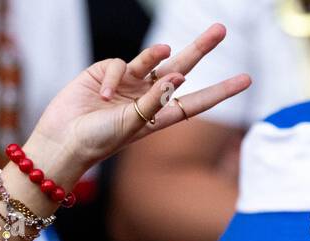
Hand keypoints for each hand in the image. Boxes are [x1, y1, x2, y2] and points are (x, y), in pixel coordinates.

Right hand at [23, 24, 250, 190]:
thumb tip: (179, 75)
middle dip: (199, 48)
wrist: (62, 140)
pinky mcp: (107, 72)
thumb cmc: (98, 141)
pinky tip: (105, 92)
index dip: (220, 91)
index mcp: (158, 117)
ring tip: (162, 51)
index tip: (246, 80)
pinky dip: (115, 75)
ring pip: (153, 58)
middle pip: (180, 68)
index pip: (195, 101)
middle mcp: (146, 98)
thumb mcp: (132, 125)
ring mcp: (127, 84)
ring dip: (159, 52)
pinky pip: (120, 63)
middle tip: (221, 29)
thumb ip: (154, 100)